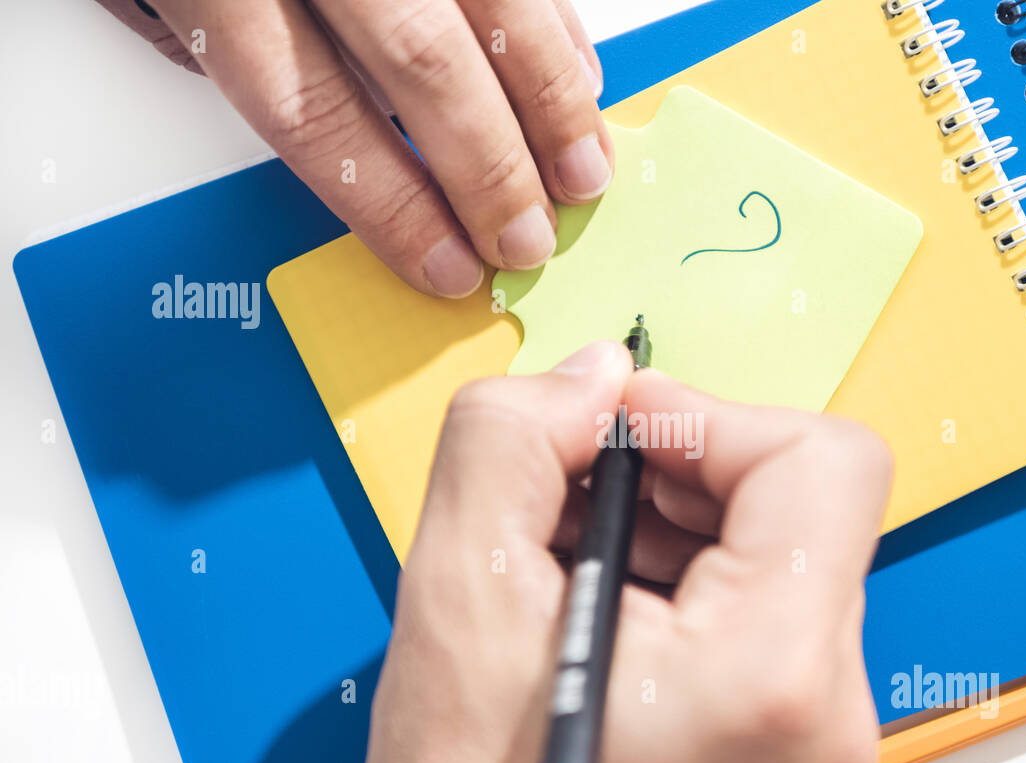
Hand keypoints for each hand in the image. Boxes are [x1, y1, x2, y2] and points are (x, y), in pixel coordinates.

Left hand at [98, 0, 611, 296]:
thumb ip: (230, 50)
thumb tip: (351, 137)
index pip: (313, 112)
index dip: (391, 204)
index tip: (446, 266)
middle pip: (419, 64)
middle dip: (490, 169)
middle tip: (527, 240)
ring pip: (494, 6)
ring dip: (551, 101)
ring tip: (586, 176)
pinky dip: (556, 25)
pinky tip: (582, 79)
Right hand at [353, 341, 892, 762]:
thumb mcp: (457, 598)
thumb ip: (512, 440)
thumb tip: (593, 378)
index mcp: (770, 669)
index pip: (822, 459)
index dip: (710, 416)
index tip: (617, 434)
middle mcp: (825, 710)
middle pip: (802, 501)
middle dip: (679, 471)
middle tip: (573, 494)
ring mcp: (815, 737)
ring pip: (779, 552)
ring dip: (674, 525)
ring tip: (569, 562)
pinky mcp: (789, 749)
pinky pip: (762, 615)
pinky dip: (684, 583)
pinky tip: (597, 610)